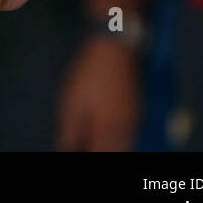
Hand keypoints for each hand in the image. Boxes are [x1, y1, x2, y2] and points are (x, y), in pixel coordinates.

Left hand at [55, 36, 139, 151]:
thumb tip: (65, 146)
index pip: (98, 153)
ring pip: (125, 144)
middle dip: (101, 151)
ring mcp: (134, 118)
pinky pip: (132, 133)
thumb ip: (70, 128)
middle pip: (114, 151)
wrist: (114, 49)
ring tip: (99, 143)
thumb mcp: (72, 101)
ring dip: (113, 147)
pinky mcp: (137, 108)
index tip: (80, 150)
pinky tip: (112, 134)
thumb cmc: (89, 75)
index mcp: (107, 129)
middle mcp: (124, 129)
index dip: (88, 154)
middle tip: (89, 146)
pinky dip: (122, 139)